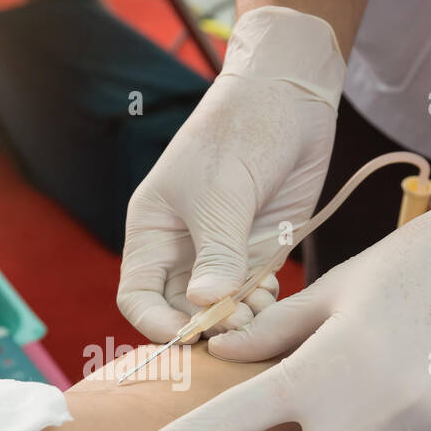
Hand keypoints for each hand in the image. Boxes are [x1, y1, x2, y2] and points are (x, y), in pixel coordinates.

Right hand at [117, 6, 346, 342]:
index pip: (138, 296)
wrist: (291, 96)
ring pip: (219, 310)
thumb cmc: (242, 130)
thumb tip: (205, 305)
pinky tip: (274, 295)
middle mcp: (183, 249)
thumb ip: (218, 251)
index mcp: (154, 231)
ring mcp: (222, 253)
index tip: (189, 335)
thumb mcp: (224, 191)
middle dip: (206, 326)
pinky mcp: (258, 253)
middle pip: (179, 311)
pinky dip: (261, 307)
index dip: (156, 323)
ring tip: (259, 309)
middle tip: (239, 323)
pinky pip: (252, 297)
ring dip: (238, 321)